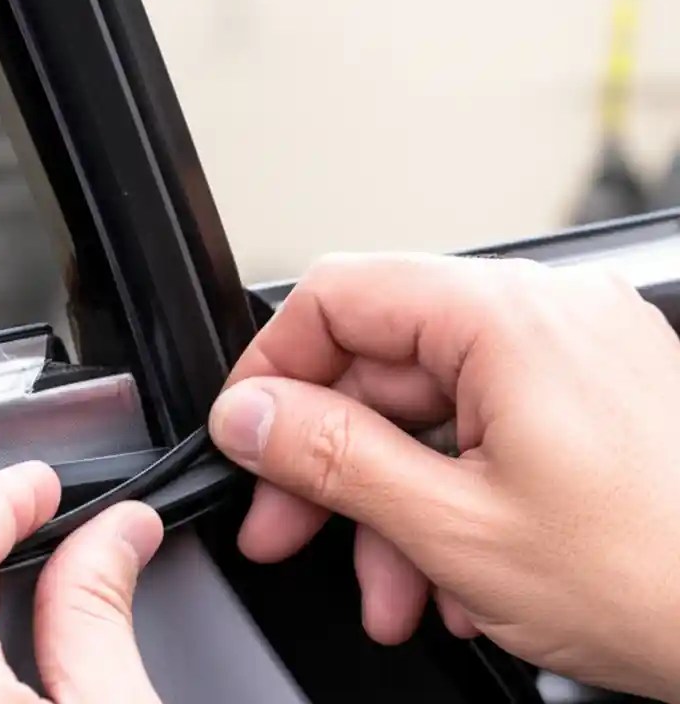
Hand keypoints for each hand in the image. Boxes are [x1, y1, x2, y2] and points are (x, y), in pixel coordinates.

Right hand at [210, 253, 679, 699]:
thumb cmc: (658, 578)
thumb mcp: (454, 526)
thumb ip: (330, 456)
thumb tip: (249, 414)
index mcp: (507, 317)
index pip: (337, 297)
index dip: (272, 370)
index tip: (248, 437)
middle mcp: (545, 316)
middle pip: (379, 364)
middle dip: (329, 465)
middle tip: (289, 529)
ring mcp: (574, 356)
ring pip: (428, 412)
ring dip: (390, 505)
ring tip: (392, 590)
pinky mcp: (592, 399)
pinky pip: (484, 430)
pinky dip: (450, 497)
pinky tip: (452, 576)